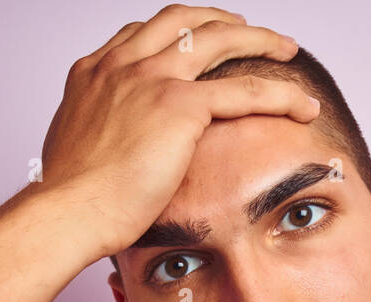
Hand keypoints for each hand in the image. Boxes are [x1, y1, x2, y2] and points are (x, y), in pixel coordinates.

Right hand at [38, 4, 319, 261]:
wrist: (67, 212)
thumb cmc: (69, 203)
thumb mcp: (77, 156)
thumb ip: (100, 139)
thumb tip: (112, 156)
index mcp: (94, 73)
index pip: (141, 34)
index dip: (177, 33)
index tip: (200, 42)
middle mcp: (123, 65)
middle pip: (183, 20)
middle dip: (222, 21)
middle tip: (249, 31)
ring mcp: (151, 79)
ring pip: (221, 39)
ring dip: (260, 40)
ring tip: (287, 51)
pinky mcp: (180, 105)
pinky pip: (246, 90)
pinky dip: (281, 94)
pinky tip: (303, 105)